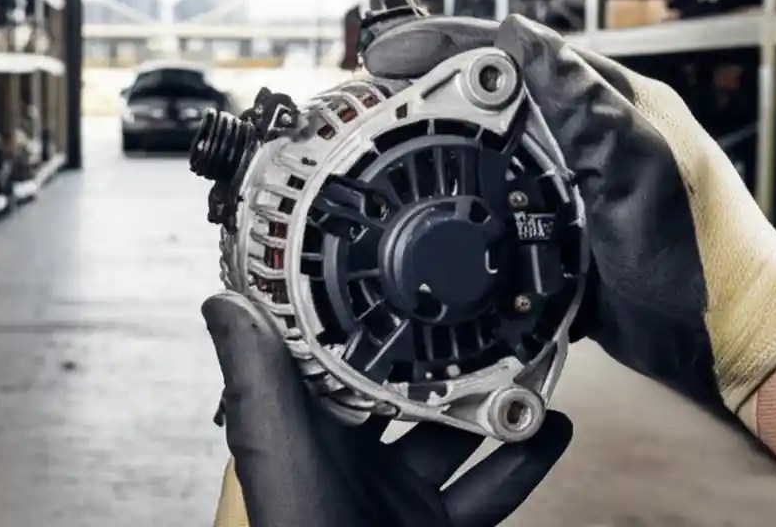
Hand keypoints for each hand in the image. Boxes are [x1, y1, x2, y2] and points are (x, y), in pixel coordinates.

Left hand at [204, 292, 571, 526]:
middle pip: (402, 394)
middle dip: (436, 359)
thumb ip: (255, 374)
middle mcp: (351, 462)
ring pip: (455, 438)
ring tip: (526, 362)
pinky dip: (524, 459)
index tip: (386, 279)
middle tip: (472, 316)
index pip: (329, 363)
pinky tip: (552, 427)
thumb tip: (223, 302)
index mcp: (305, 435)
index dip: (355, 323)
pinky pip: (490, 489)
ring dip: (492, 404)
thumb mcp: (277, 443)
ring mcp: (398, 496)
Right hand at [360, 12, 775, 414]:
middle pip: (485, 98)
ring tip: (381, 150)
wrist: (721, 337)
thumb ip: (583, 102)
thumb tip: (518, 34)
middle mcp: (577, 138)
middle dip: (423, 93)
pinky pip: (488, 210)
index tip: (388, 54)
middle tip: (369, 103)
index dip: (444, 45)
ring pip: (480, 152)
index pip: (513, 53)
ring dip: (431, 149)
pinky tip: (421, 214)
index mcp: (604, 104)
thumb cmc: (703, 249)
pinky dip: (453, 207)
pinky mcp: (546, 234)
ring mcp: (559, 186)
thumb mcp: (640, 164)